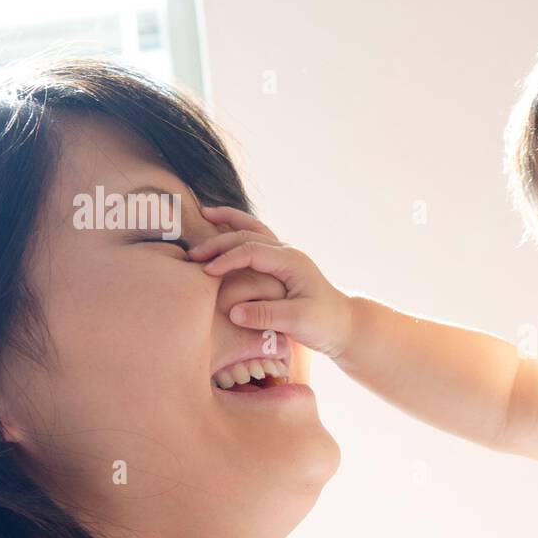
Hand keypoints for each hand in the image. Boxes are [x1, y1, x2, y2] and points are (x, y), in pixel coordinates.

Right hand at [190, 206, 356, 363]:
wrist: (344, 324)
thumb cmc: (324, 323)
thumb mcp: (298, 322)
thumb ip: (267, 315)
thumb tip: (233, 312)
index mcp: (291, 262)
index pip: (251, 251)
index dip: (226, 259)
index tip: (205, 272)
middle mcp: (287, 253)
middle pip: (248, 236)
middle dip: (219, 242)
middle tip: (193, 254)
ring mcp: (285, 256)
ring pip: (254, 229)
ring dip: (229, 221)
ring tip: (205, 213)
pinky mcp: (282, 264)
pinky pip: (256, 239)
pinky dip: (238, 229)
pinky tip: (223, 229)